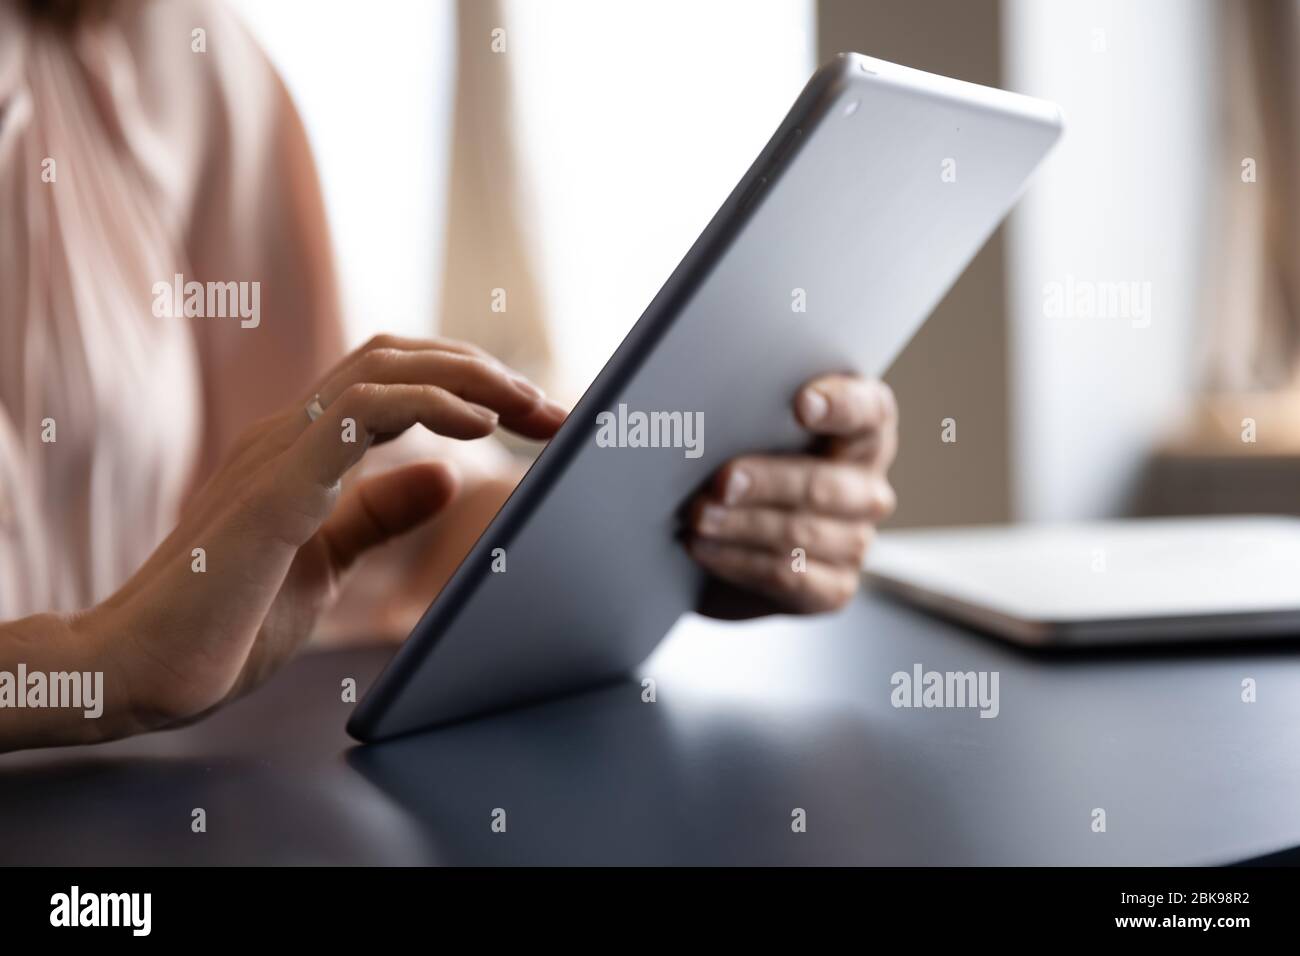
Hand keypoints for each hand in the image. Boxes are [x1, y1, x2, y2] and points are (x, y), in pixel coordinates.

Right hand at [82, 335, 565, 736]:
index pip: (393, 378)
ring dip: (472, 378)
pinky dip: (430, 405)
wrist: (136, 673)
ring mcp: (278, 450)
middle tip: (554, 408)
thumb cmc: (220, 625)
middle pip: (399, 355)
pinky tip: (480, 426)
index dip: (468, 383)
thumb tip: (447, 476)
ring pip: (385, 365)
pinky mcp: (276, 485)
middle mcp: (289, 432)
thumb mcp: (326, 561)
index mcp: (300, 449)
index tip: (534, 416)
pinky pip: (361, 413)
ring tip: (531, 408)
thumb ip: (377, 514)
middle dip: (486, 369)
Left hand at [687, 374, 896, 614]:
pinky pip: (787, 575)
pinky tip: (703, 548)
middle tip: (722, 482)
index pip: (869, 411)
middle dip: (766, 481)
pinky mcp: (834, 588)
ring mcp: (856, 542)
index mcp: (862, 434)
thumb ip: (755, 419)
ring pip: (800, 533)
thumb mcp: (753, 437)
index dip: (841, 405)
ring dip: (741, 525)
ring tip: (699, 517)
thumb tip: (709, 413)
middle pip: (823, 484)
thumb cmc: (747, 471)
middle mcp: (868, 488)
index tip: (801, 404)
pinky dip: (737, 560)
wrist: (734, 546)